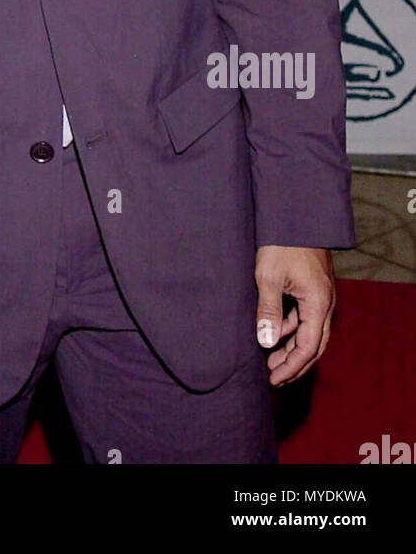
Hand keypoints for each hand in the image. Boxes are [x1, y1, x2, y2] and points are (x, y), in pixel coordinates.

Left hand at [255, 245, 335, 387]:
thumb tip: (267, 343)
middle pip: (315, 345)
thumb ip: (268, 311)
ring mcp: (321, 295)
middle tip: (274, 378)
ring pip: (311, 332)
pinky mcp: (314, 287)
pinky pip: (306, 317)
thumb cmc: (281, 242)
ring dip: (292, 348)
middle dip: (294, 364)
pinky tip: (275, 333)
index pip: (308, 348)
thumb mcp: (268, 276)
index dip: (290, 367)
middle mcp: (326, 303)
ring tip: (270, 360)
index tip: (273, 379)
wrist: (294, 213)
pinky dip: (292, 330)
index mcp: (318, 303)